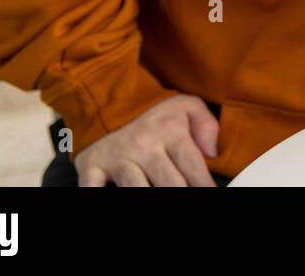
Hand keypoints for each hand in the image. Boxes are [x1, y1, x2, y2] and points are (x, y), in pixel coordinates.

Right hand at [74, 93, 219, 186]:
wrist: (108, 102)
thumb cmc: (154, 115)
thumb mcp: (186, 107)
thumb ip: (206, 126)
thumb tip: (212, 153)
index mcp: (169, 131)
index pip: (193, 167)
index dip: (205, 185)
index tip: (211, 193)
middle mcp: (143, 145)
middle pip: (169, 184)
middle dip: (182, 194)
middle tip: (192, 202)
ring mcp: (117, 158)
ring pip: (137, 190)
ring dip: (149, 197)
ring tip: (163, 200)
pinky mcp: (92, 167)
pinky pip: (93, 188)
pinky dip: (99, 194)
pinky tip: (113, 194)